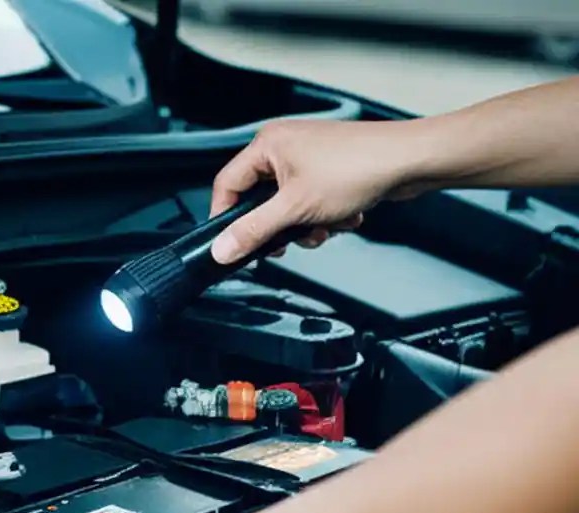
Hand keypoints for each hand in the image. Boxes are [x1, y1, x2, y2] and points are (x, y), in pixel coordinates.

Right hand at [210, 118, 428, 262]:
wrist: (411, 160)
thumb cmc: (358, 168)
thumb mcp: (295, 209)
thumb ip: (253, 231)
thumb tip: (221, 249)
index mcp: (266, 145)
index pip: (227, 185)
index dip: (226, 218)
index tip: (231, 244)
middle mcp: (283, 146)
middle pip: (260, 200)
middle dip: (280, 226)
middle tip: (287, 241)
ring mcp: (308, 157)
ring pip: (288, 206)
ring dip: (307, 224)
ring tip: (327, 225)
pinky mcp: (329, 169)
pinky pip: (311, 202)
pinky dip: (325, 215)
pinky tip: (346, 215)